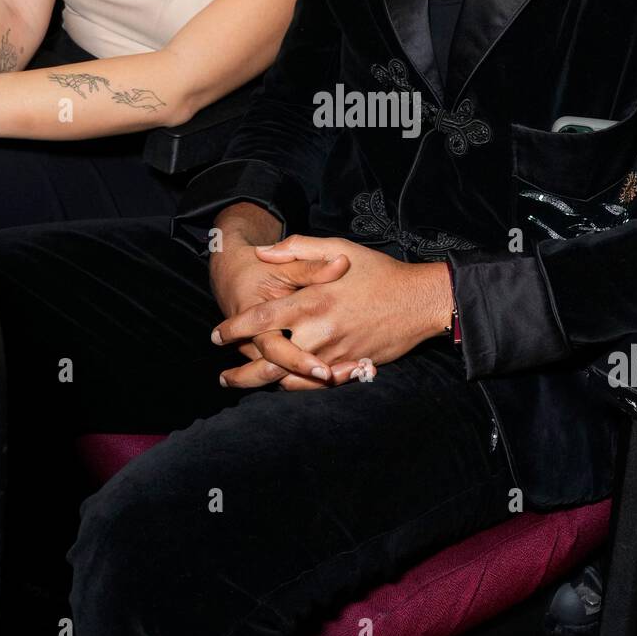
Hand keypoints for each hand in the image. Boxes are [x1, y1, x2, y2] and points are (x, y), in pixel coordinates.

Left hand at [213, 235, 451, 390]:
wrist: (420, 300)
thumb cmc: (379, 271)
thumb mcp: (338, 248)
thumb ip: (297, 248)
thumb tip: (262, 252)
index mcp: (311, 302)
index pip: (261, 320)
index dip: (234, 329)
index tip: (216, 336)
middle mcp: (319, 333)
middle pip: (269, 361)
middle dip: (241, 374)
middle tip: (223, 378)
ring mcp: (335, 355)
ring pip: (290, 377)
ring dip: (265, 383)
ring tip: (246, 384)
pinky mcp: (350, 367)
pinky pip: (315, 385)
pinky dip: (295, 387)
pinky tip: (283, 383)